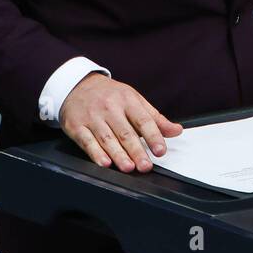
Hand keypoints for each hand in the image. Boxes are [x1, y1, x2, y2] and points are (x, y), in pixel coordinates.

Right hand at [59, 73, 183, 173]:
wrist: (77, 85)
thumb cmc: (109, 95)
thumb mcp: (134, 100)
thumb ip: (155, 118)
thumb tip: (175, 130)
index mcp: (127, 100)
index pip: (143, 120)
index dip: (153, 136)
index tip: (160, 150)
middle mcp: (110, 108)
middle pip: (125, 132)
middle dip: (136, 151)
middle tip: (145, 166)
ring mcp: (93, 117)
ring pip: (107, 138)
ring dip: (118, 155)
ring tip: (129, 167)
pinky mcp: (77, 126)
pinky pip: (87, 141)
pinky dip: (96, 153)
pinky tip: (104, 162)